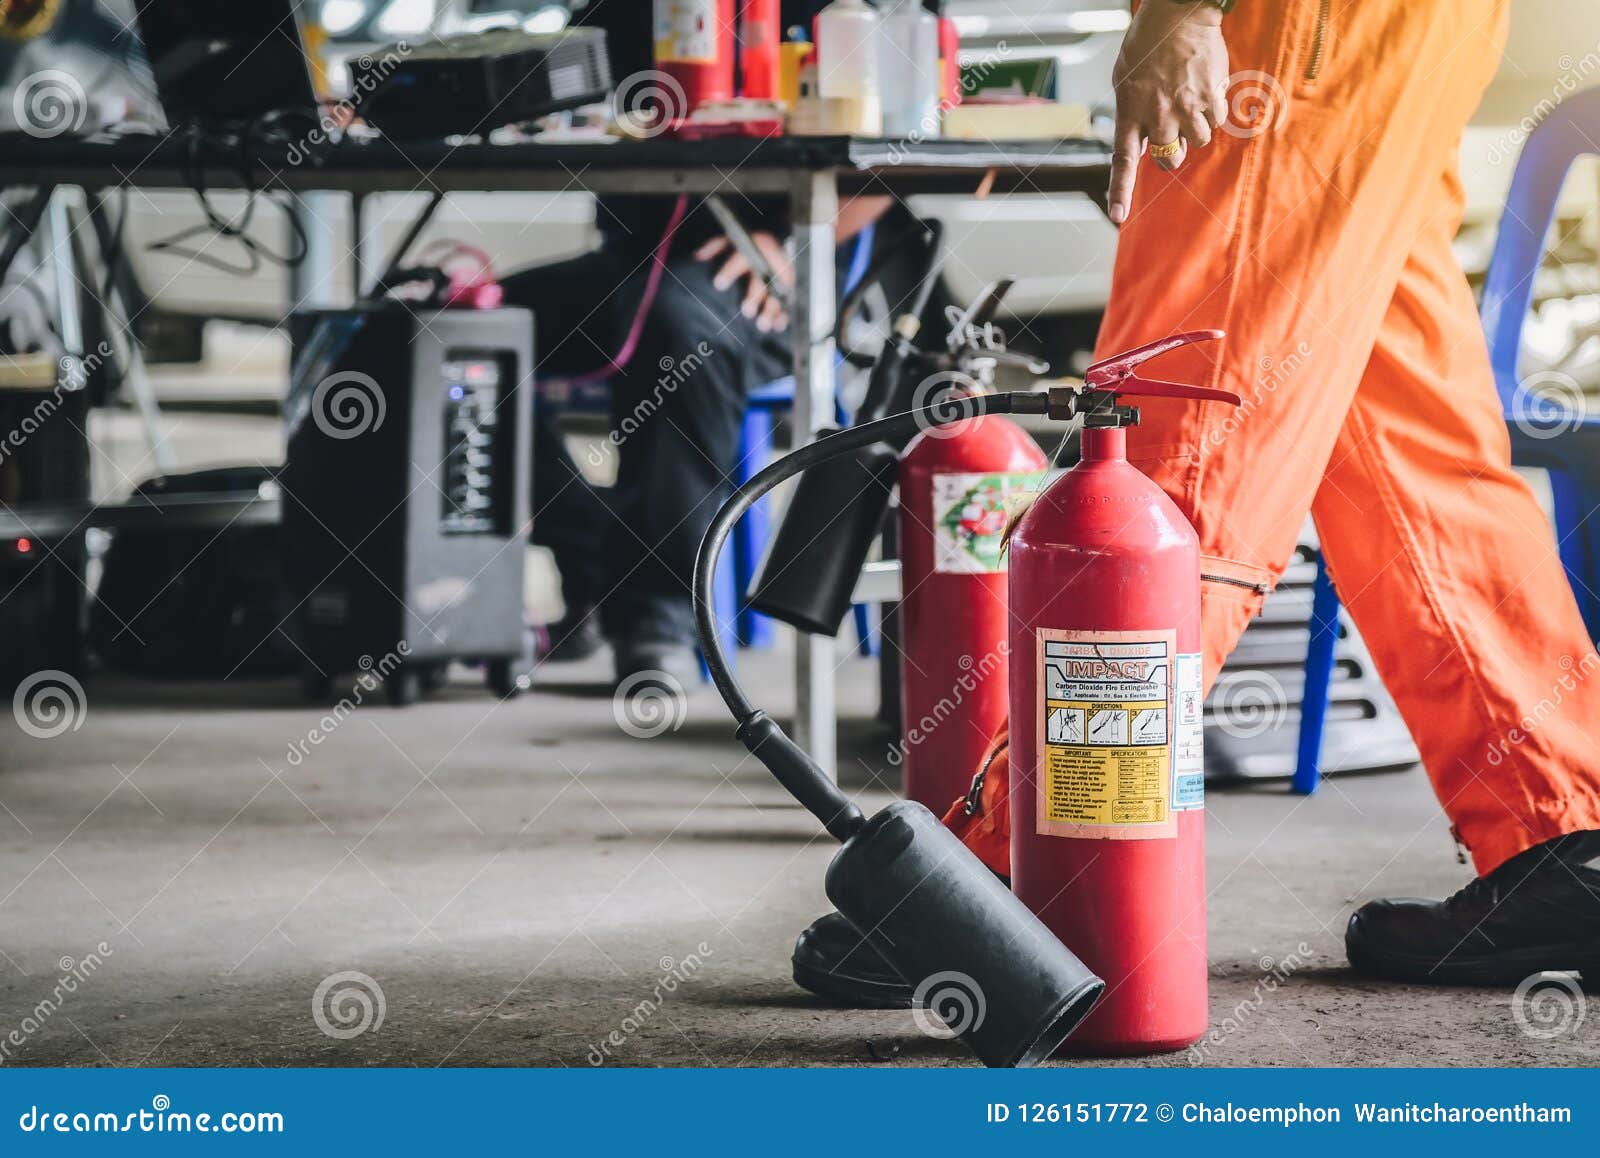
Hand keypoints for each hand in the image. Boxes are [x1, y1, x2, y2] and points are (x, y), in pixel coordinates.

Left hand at [695, 231, 793, 332]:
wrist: (770, 245)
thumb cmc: (747, 246)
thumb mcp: (730, 241)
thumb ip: (715, 248)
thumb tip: (698, 258)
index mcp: (755, 247)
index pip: (741, 259)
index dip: (730, 272)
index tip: (718, 285)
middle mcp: (770, 261)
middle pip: (763, 280)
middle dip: (755, 296)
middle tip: (746, 311)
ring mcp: (781, 276)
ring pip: (778, 294)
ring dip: (771, 310)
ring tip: (762, 325)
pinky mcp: (787, 288)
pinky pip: (787, 303)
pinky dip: (783, 315)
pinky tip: (777, 326)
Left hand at [1108, 1, 1229, 223]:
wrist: (1179, 15)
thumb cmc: (1148, 45)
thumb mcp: (1125, 80)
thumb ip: (1131, 115)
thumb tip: (1140, 146)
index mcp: (1131, 111)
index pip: (1123, 161)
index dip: (1120, 191)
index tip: (1118, 215)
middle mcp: (1158, 115)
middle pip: (1168, 159)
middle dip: (1171, 152)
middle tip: (1172, 131)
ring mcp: (1187, 108)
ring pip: (1197, 142)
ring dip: (1195, 129)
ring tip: (1188, 99)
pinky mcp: (1212, 98)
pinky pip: (1215, 122)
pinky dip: (1211, 112)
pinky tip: (1202, 88)